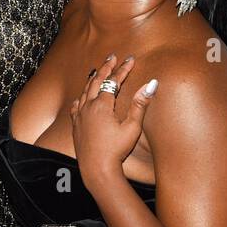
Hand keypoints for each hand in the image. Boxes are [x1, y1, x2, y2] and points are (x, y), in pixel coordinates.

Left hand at [71, 54, 158, 184]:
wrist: (97, 169)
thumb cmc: (116, 150)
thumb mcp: (132, 127)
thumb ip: (140, 104)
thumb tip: (151, 84)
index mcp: (102, 105)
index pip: (113, 81)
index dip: (123, 69)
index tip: (130, 59)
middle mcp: (88, 107)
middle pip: (96, 81)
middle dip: (105, 67)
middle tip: (112, 57)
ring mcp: (80, 116)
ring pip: (84, 91)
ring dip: (92, 79)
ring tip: (96, 70)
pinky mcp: (75, 126)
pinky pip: (76, 106)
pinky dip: (81, 97)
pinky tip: (81, 98)